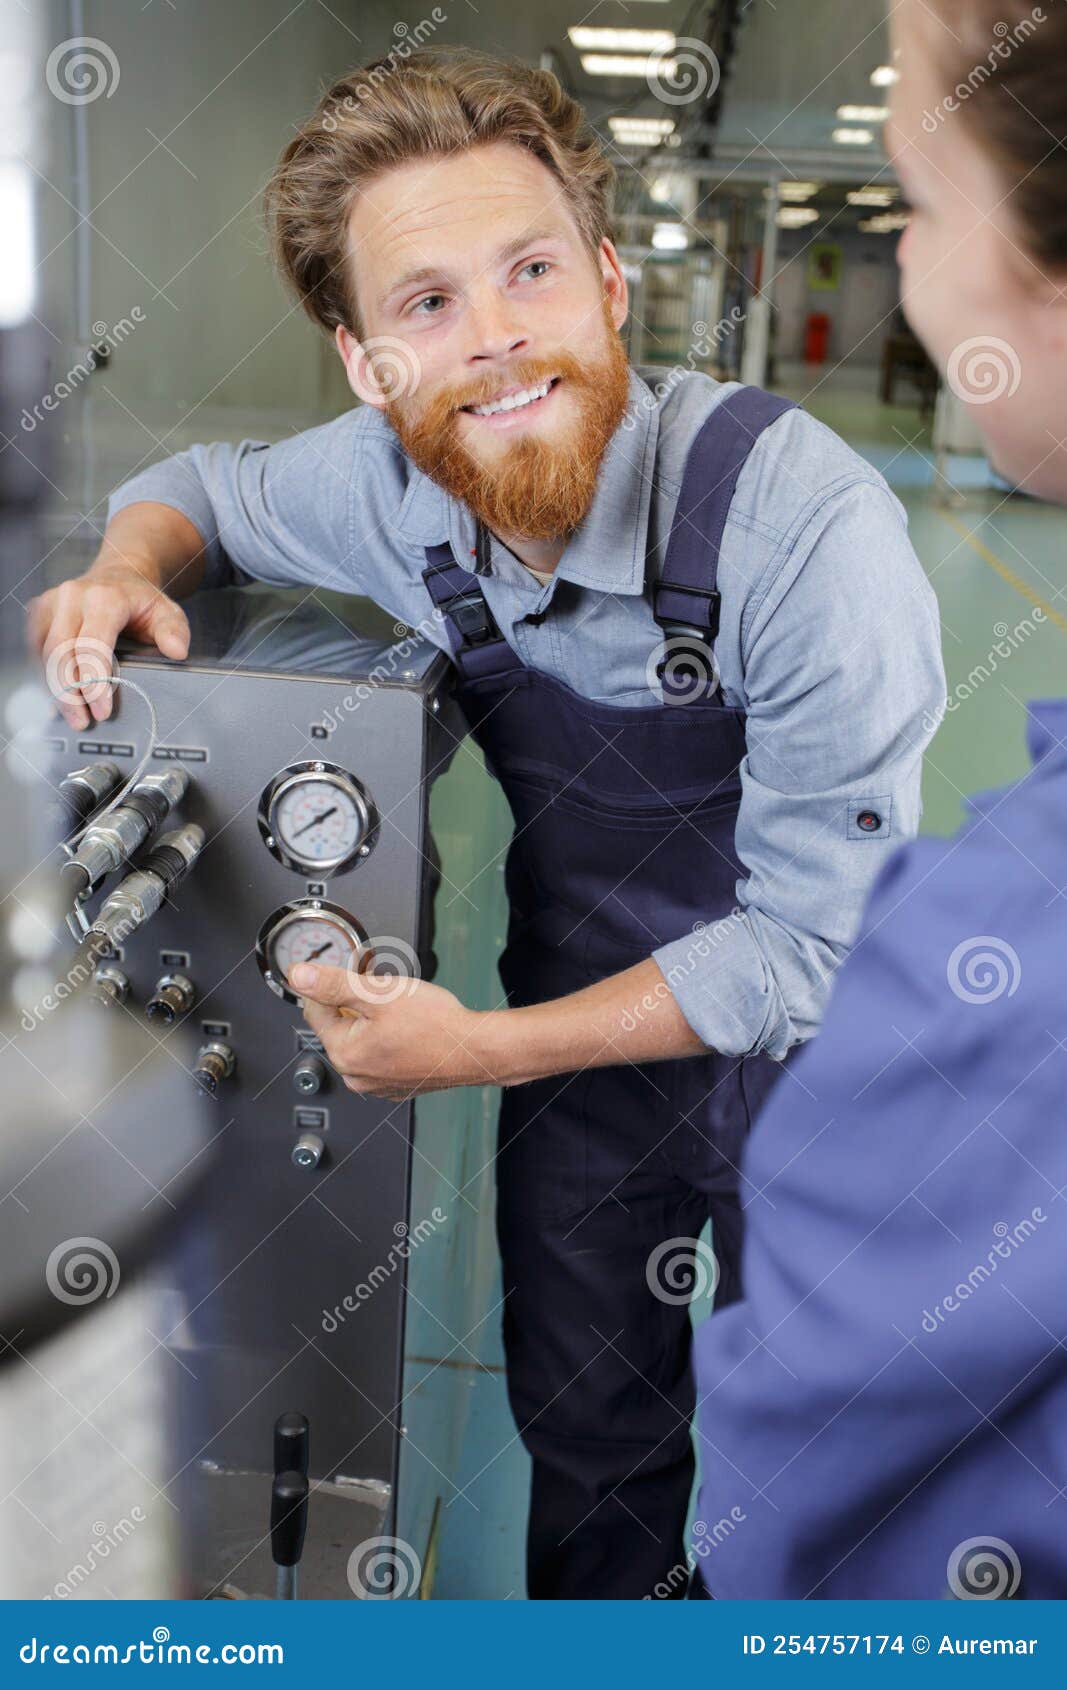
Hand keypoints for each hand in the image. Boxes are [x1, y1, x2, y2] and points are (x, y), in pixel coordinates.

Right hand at [27, 563, 189, 728]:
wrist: (118, 575)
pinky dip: (46, 675)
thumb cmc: (141, 600)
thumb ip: (174, 631)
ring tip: (73, 715)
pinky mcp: (40, 611)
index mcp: (105, 597)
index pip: (91, 645)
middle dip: (69, 694)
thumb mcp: (168, 612)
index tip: (102, 711)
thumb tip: (176, 651)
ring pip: (43, 654)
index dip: (93, 682)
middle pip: (60, 653)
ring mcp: (52, 602)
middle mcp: (72, 596)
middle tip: (83, 721)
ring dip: (55, 689)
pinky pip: (35, 649)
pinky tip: (60, 696)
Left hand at [289, 961, 489, 1100]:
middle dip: (354, 1003)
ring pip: (361, 1040)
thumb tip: (299, 976)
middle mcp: (356, 1076)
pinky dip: (388, 1038)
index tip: (350, 974)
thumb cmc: (436, 1025)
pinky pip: (381, 1055)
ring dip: (372, 1020)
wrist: (475, 1050)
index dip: (331, 986)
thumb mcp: (379, 992)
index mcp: (344, 1053)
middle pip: (338, 1027)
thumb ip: (333, 984)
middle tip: (381, 989)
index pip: (315, 1011)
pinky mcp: (397, 1085)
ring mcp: (378, 1084)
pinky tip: (409, 1027)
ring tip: (399, 1007)